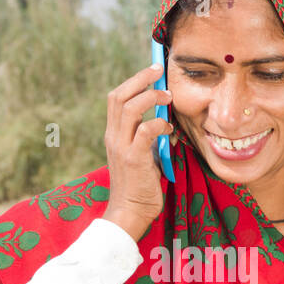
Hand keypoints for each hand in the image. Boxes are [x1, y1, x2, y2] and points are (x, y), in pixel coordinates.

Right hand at [102, 63, 170, 240]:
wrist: (130, 212)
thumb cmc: (140, 186)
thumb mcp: (143, 155)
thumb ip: (149, 138)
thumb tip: (167, 122)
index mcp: (114, 134)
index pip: (116, 98)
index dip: (133, 81)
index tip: (152, 72)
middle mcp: (113, 137)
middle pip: (119, 96)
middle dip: (140, 79)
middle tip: (159, 70)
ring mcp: (121, 147)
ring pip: (130, 107)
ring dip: (151, 97)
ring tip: (167, 97)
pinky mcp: (133, 158)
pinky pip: (145, 130)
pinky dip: (159, 123)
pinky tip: (170, 129)